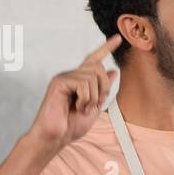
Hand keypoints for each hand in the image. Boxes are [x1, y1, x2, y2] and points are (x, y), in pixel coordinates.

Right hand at [27, 35, 120, 151]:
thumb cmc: (72, 125)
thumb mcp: (95, 107)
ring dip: (93, 98)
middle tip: (94, 105)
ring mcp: (64, 77)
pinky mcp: (59, 82)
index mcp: (80, 80)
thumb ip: (103, 89)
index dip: (106, 48)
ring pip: (93, 77)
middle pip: (99, 68)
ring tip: (82, 109)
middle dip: (104, 88)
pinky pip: (83, 84)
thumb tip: (113, 70)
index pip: (94, 59)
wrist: (56, 137)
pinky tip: (76, 107)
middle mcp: (71, 75)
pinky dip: (85, 99)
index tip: (117, 37)